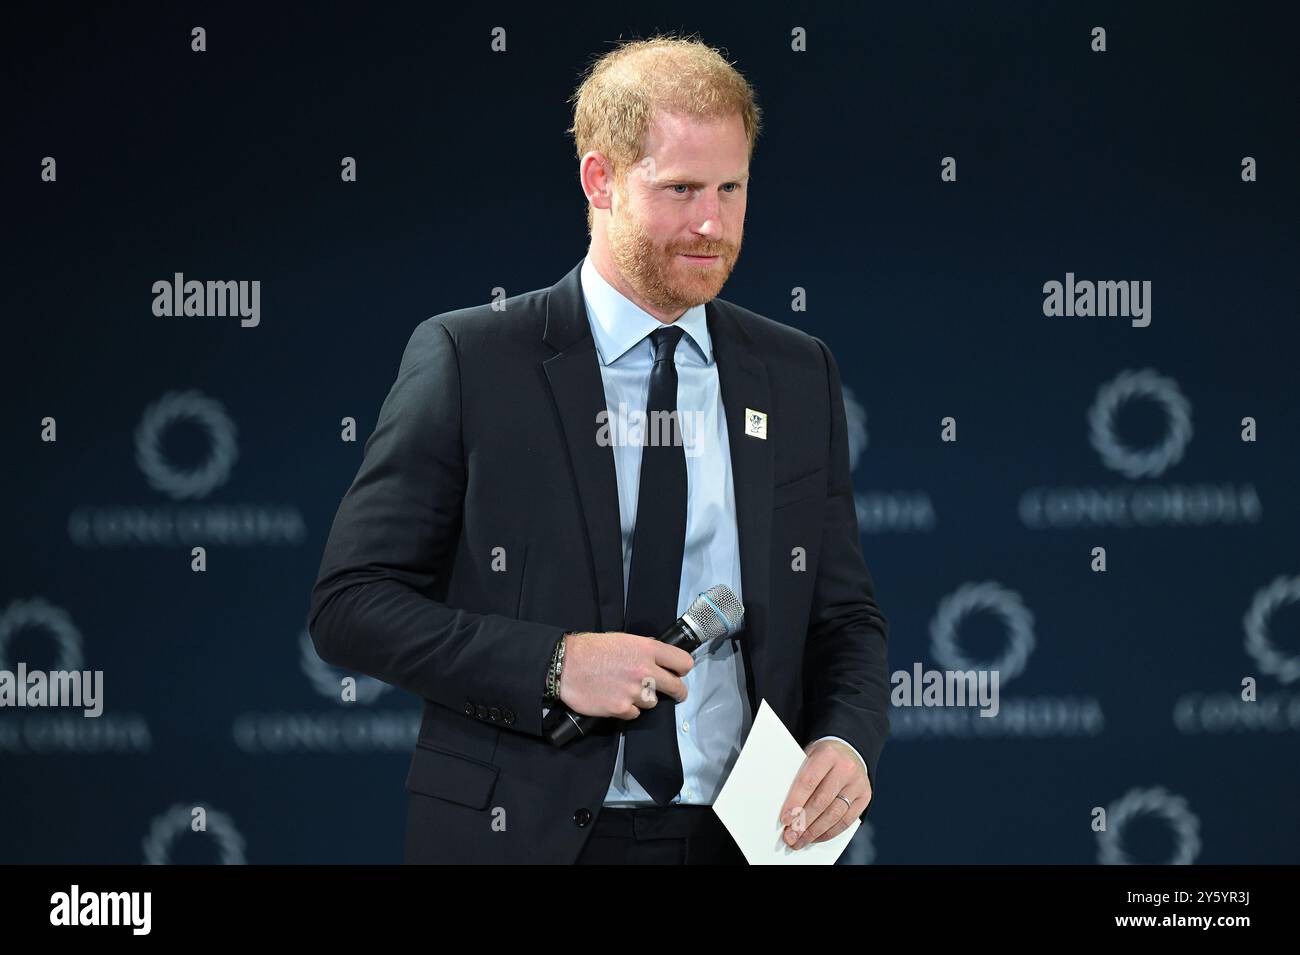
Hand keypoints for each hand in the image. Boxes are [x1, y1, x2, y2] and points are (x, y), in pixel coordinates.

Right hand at [558, 631, 693, 719]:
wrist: (565, 665)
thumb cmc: (591, 649)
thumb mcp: (623, 639)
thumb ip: (644, 649)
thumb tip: (659, 658)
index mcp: (647, 649)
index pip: (683, 662)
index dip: (682, 669)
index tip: (679, 673)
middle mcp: (645, 671)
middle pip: (677, 688)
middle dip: (677, 692)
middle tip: (674, 693)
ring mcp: (634, 692)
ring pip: (653, 703)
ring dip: (643, 699)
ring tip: (625, 689)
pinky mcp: (621, 708)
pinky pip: (634, 713)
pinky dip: (626, 708)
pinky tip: (614, 698)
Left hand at [778, 739, 870, 849]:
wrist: (849, 751)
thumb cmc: (822, 758)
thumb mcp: (809, 756)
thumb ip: (799, 777)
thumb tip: (787, 810)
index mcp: (827, 754)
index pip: (808, 781)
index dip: (795, 802)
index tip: (785, 819)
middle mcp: (845, 768)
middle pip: (821, 801)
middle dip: (804, 822)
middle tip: (790, 836)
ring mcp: (857, 783)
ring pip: (835, 814)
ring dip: (815, 832)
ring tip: (800, 841)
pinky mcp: (865, 797)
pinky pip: (846, 821)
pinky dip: (829, 832)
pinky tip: (816, 837)